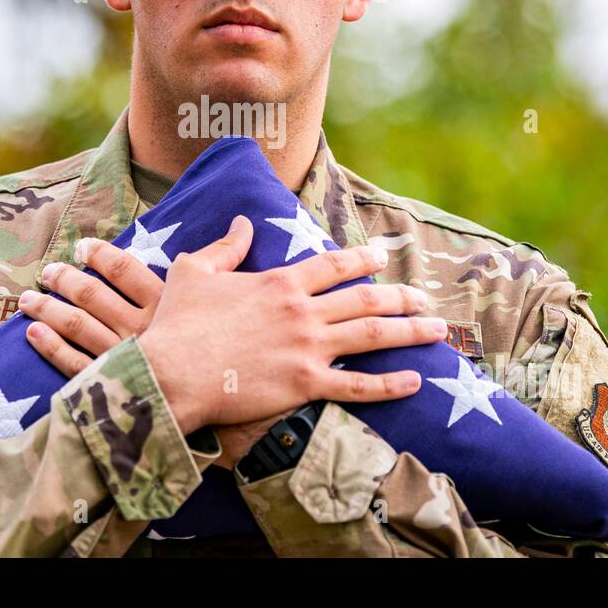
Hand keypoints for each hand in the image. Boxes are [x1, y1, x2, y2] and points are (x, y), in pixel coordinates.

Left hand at [17, 236, 289, 468]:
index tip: (82, 246)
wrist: (241, 413)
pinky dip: (51, 348)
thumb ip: (231, 256)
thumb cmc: (239, 353)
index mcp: (165, 303)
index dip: (100, 255)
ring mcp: (125, 359)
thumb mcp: (237, 299)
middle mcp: (140, 327)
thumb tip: (244, 220)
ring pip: (77, 327)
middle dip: (66, 280)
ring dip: (49, 310)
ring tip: (27, 298)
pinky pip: (75, 366)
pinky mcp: (117, 388)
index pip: (124, 270)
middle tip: (47, 271)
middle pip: (93, 296)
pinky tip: (33, 333)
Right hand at [137, 215, 444, 433]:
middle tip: (424, 297)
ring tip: (437, 330)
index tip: (384, 255)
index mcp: (280, 283)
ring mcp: (308, 349)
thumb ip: (225, 246)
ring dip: (409, 331)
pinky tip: (415, 381)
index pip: (334, 264)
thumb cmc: (177, 323)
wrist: (170, 373)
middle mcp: (303, 312)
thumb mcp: (195, 271)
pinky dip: (390, 385)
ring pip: (372, 335)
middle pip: (365, 298)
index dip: (363, 258)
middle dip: (401, 296)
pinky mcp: (305, 385)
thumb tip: (242, 221)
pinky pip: (358, 386)